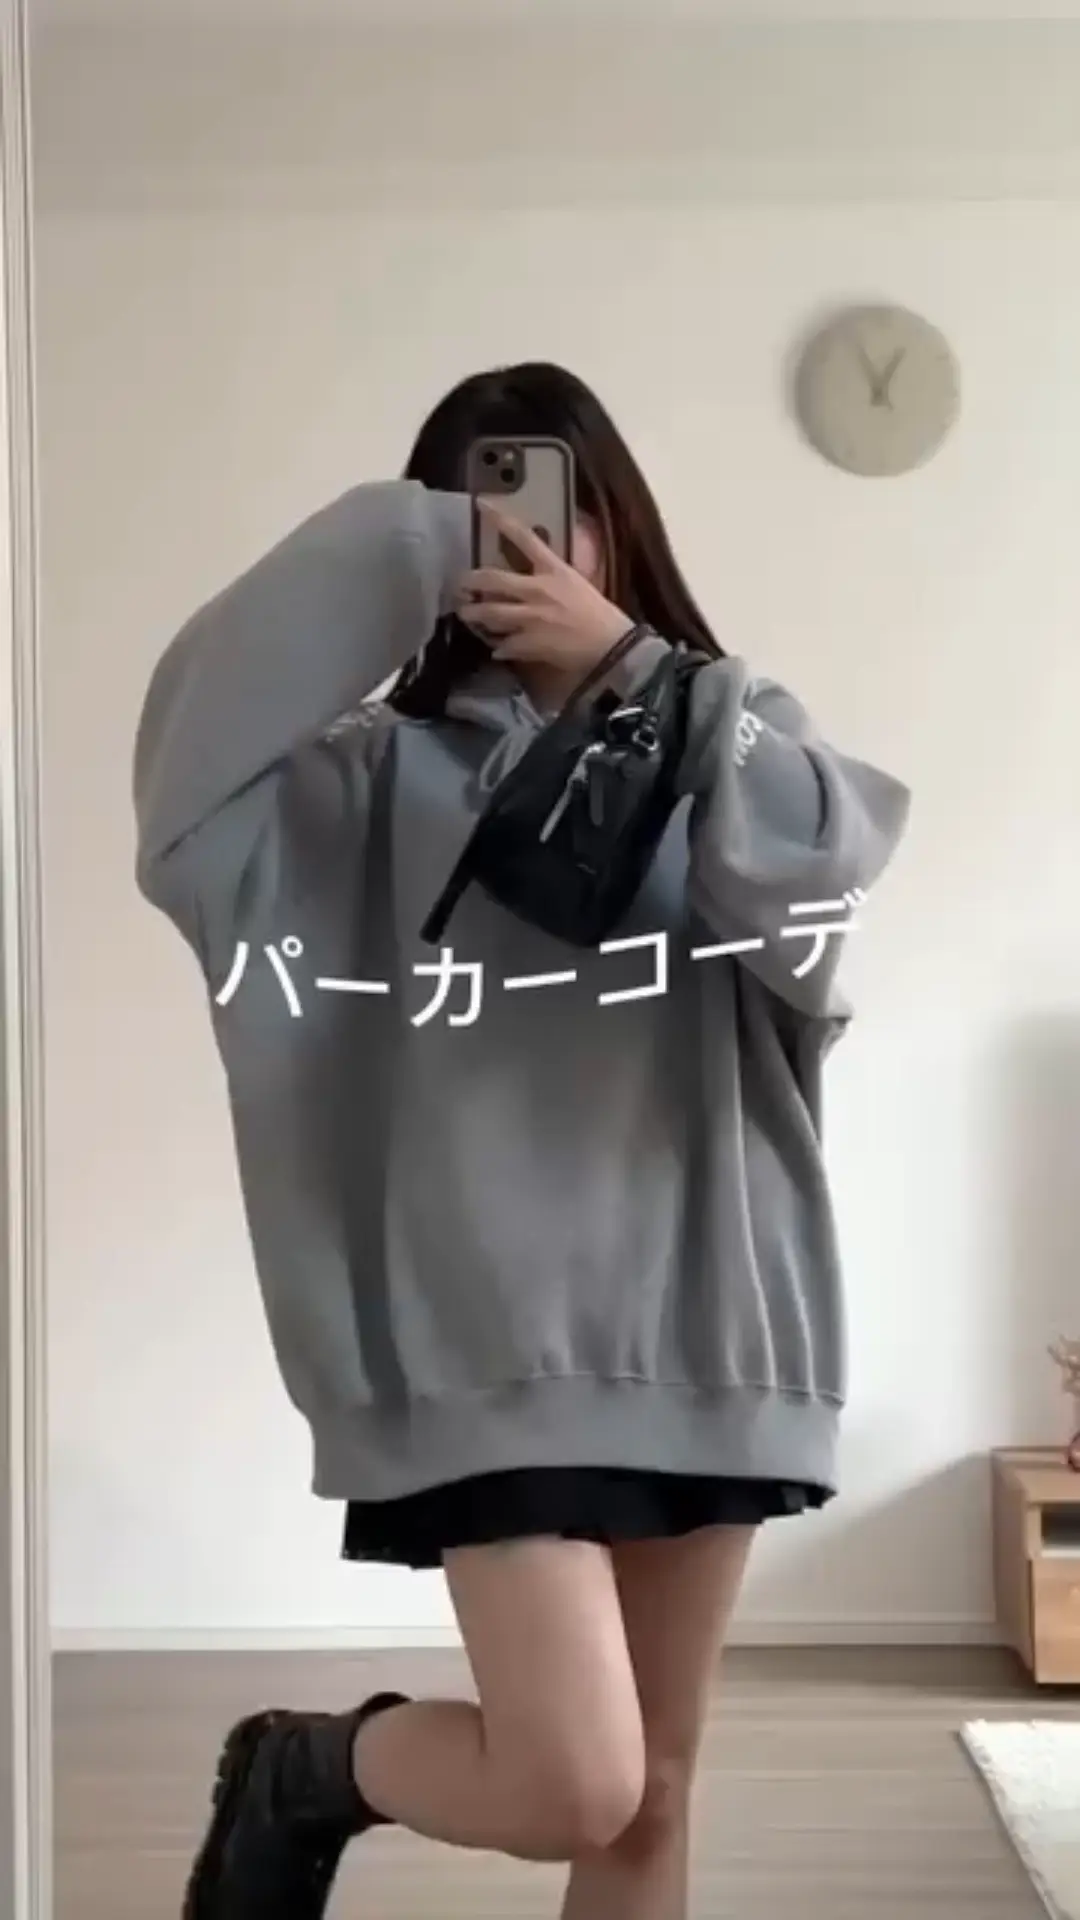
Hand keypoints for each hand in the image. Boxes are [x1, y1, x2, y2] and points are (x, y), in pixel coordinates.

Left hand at [457, 503, 633, 674]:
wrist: (611, 646)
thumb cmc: (599, 614)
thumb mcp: (576, 584)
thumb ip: (551, 578)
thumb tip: (532, 580)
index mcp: (553, 570)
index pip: (524, 538)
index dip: (500, 519)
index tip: (480, 505)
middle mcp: (536, 590)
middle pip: (493, 579)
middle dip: (471, 581)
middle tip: (460, 583)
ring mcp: (529, 617)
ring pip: (490, 614)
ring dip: (473, 615)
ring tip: (465, 614)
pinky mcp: (527, 643)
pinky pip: (503, 645)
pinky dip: (499, 647)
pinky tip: (497, 650)